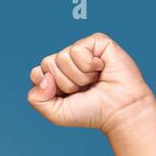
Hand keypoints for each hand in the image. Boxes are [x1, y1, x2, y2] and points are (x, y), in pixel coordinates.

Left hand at [26, 32, 155, 133]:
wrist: (119, 110)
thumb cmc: (90, 112)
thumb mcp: (56, 113)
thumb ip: (36, 99)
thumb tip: (44, 76)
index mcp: (56, 75)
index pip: (36, 73)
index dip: (50, 88)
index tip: (68, 97)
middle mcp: (67, 61)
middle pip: (47, 64)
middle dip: (66, 83)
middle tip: (84, 89)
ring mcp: (82, 50)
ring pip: (61, 57)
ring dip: (79, 76)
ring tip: (94, 80)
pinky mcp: (96, 42)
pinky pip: (77, 49)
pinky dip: (88, 65)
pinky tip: (101, 69)